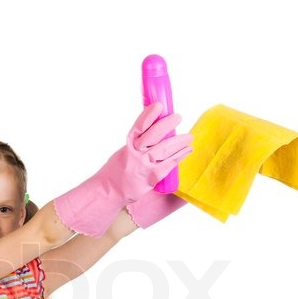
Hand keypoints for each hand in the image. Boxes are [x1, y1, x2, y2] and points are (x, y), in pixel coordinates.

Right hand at [53, 103, 192, 236]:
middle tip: (178, 117)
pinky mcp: (151, 178)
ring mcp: (143, 166)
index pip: (139, 126)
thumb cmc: (116, 172)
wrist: (109, 192)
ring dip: (179, 141)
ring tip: (188, 137)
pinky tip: (187, 150)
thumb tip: (155, 130)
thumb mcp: (123, 152)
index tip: (159, 106)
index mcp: (128, 145)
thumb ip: (138, 144)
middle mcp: (135, 154)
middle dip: (166, 125)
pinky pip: (169, 164)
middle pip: (153, 135)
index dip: (149, 115)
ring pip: (164, 149)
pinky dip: (180, 156)